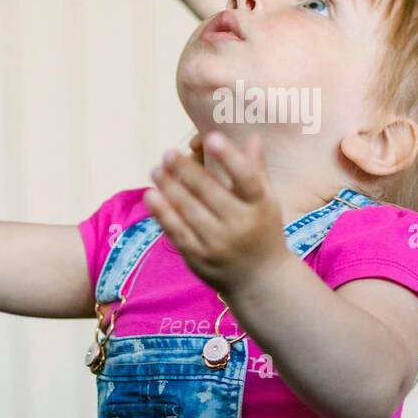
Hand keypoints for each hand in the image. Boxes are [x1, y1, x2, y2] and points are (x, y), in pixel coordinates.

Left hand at [143, 132, 286, 296]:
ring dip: (169, 186)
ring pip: (189, 210)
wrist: (260, 281)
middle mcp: (241, 225)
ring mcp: (219, 243)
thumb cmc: (263, 231)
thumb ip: (257, 170)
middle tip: (168, 153)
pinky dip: (161, 212)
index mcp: (261, 206)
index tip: (211, 137)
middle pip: (210, 192)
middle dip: (186, 170)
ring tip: (156, 169)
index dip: (229, 157)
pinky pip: (176, 231)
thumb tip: (252, 136)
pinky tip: (151, 194)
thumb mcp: (267, 202)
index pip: (246, 178)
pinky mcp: (199, 258)